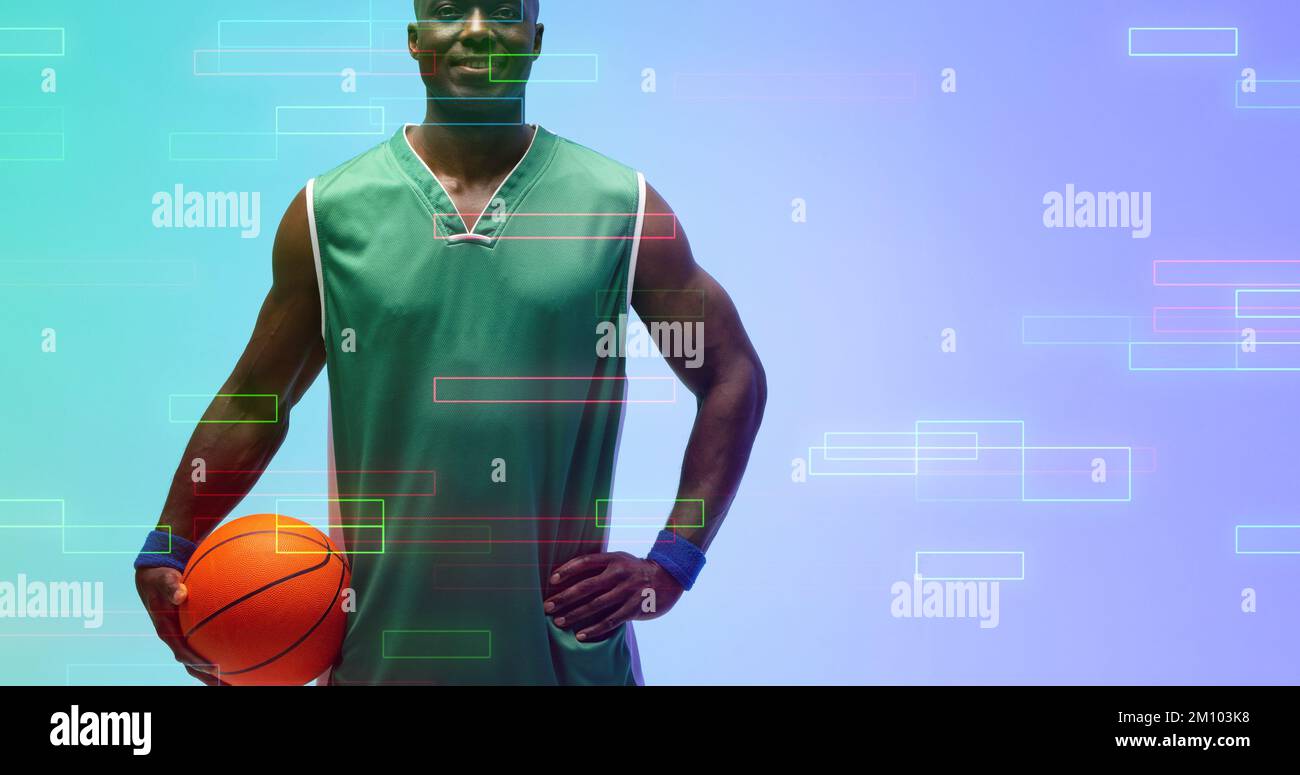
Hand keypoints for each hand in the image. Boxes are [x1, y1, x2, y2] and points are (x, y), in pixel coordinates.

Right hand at [134, 567, 227, 685]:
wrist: (154, 581)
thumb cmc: (161, 579)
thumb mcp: (163, 579)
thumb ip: (171, 586)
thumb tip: (181, 594)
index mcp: (167, 631)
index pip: (182, 652)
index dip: (196, 662)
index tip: (213, 669)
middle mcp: (176, 639)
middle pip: (193, 665)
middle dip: (209, 677)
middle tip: (228, 686)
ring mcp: (183, 639)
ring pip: (200, 661)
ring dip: (216, 674)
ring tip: (238, 682)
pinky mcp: (191, 634)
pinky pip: (207, 647)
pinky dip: (221, 654)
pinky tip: (241, 656)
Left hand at [543, 552, 683, 642]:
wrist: (668, 577)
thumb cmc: (635, 570)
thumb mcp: (619, 560)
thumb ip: (599, 566)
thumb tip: (569, 575)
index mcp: (614, 559)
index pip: (586, 562)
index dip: (568, 569)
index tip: (552, 580)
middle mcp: (620, 574)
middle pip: (587, 586)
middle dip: (565, 597)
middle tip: (548, 606)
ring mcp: (628, 591)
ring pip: (597, 605)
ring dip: (575, 614)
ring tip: (559, 621)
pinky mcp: (635, 607)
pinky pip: (612, 620)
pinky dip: (595, 628)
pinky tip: (582, 634)